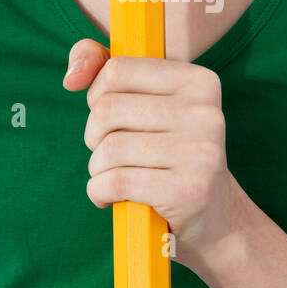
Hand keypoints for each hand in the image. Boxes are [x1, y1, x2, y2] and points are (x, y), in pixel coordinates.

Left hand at [62, 39, 240, 269]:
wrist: (214, 219)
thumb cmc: (168, 155)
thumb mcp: (147, 104)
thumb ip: (102, 68)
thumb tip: (72, 76)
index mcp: (199, 81)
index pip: (117, 70)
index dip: (98, 97)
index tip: (112, 118)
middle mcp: (205, 112)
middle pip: (107, 110)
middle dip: (95, 137)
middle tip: (112, 154)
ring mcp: (201, 152)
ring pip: (108, 149)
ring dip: (98, 170)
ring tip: (115, 178)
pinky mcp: (189, 190)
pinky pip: (114, 182)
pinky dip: (99, 193)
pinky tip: (111, 198)